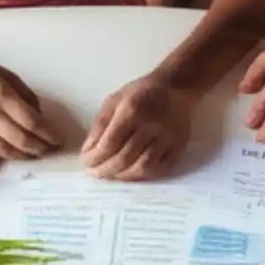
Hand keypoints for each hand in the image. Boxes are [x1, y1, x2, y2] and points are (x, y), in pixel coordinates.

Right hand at [0, 54, 59, 159]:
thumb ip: (24, 94)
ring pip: (8, 148)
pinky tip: (19, 154)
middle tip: (52, 149)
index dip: (47, 134)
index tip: (58, 139)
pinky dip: (9, 153)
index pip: (31, 121)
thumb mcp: (3, 74)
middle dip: (41, 147)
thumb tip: (39, 115)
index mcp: (2, 94)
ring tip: (38, 155)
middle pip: (22, 138)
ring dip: (27, 154)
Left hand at [81, 74, 196, 181]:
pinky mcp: (178, 147)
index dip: (94, 158)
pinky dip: (142, 176)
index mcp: (131, 111)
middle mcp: (150, 126)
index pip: (109, 144)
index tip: (86, 162)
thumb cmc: (140, 93)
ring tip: (112, 175)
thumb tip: (88, 151)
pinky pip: (159, 169)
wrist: (177, 88)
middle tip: (96, 173)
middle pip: (124, 158)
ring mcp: (167, 138)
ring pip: (142, 167)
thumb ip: (100, 125)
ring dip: (123, 176)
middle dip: (106, 170)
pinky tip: (131, 174)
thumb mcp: (114, 101)